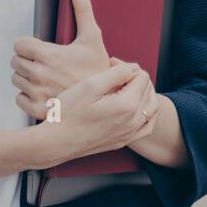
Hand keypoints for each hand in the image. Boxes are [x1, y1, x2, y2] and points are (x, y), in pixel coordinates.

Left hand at [11, 0, 110, 120]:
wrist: (107, 101)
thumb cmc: (99, 68)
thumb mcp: (93, 37)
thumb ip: (82, 7)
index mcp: (48, 54)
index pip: (19, 44)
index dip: (29, 45)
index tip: (42, 50)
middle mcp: (39, 74)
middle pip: (15, 61)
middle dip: (28, 60)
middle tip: (46, 64)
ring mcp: (37, 93)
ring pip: (16, 79)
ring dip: (27, 77)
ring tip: (46, 78)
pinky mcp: (37, 110)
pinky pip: (18, 98)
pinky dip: (27, 96)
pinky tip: (44, 92)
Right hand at [36, 60, 161, 164]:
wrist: (56, 141)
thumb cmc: (68, 112)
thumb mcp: (91, 85)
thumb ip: (117, 73)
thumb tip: (134, 68)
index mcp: (127, 105)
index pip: (142, 76)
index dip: (126, 66)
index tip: (110, 65)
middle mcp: (133, 121)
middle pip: (148, 90)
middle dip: (134, 77)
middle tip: (114, 73)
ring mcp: (130, 134)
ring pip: (151, 107)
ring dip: (143, 93)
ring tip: (124, 86)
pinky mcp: (124, 141)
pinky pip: (147, 126)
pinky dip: (146, 113)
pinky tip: (135, 107)